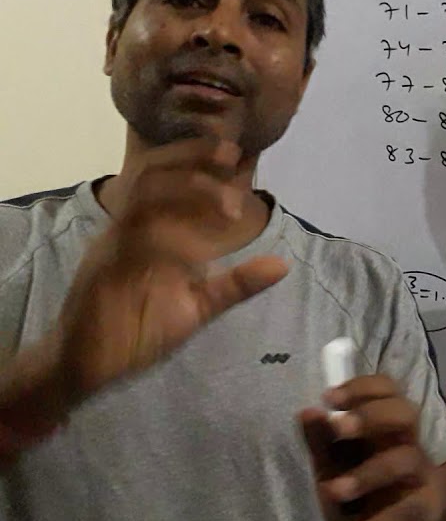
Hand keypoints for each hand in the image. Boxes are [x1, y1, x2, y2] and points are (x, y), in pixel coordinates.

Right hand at [55, 137, 287, 408]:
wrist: (88, 366)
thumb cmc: (140, 330)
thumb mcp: (199, 305)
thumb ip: (237, 283)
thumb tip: (282, 264)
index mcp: (148, 230)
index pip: (168, 178)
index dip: (198, 159)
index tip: (236, 156)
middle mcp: (129, 229)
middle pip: (151, 173)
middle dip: (191, 157)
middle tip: (232, 155)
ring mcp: (114, 246)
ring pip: (142, 198)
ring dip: (187, 190)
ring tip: (229, 203)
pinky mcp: (103, 269)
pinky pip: (131, 240)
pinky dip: (168, 237)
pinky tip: (198, 248)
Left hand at [299, 375, 445, 520]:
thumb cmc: (359, 498)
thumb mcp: (334, 469)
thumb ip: (323, 444)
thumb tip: (307, 412)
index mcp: (386, 429)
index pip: (388, 391)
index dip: (363, 387)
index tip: (328, 397)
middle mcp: (408, 445)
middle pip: (406, 413)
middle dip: (371, 415)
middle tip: (338, 428)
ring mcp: (422, 475)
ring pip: (406, 459)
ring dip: (368, 472)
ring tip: (332, 490)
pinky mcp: (428, 509)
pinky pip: (408, 509)